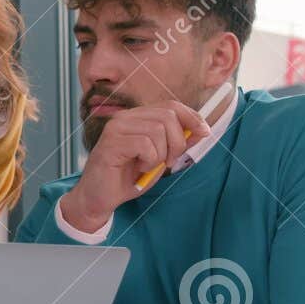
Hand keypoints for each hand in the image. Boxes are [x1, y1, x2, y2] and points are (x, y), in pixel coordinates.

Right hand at [62, 101, 208, 232]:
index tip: (204, 132)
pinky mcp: (111, 142)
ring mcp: (116, 128)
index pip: (170, 105)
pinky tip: (139, 168)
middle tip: (169, 161)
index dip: (192, 117)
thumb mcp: (160, 160)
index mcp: (137, 118)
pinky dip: (149, 160)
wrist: (100, 198)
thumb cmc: (127, 178)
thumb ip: (177, 144)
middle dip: (177, 142)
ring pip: (158, 130)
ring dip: (161, 154)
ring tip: (149, 166)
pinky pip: (145, 144)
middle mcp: (125, 118)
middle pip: (168, 116)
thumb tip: (202, 130)